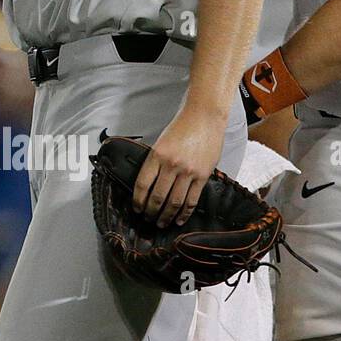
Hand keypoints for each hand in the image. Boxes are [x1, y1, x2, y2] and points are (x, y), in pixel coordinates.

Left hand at [133, 109, 224, 226]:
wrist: (204, 118)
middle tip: (148, 220)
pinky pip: (192, 199)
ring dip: (167, 216)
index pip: (143, 184)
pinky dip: (185, 212)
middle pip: (158, 196)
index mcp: (157, 155)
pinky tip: (180, 219)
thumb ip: (156, 162)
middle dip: (151, 212)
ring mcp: (188, 171)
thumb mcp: (161, 142)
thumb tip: (150, 183)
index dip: (138, 200)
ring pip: (175, 202)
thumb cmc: (181, 127)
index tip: (136, 208)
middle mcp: (171, 165)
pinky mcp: (203, 176)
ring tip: (161, 223)